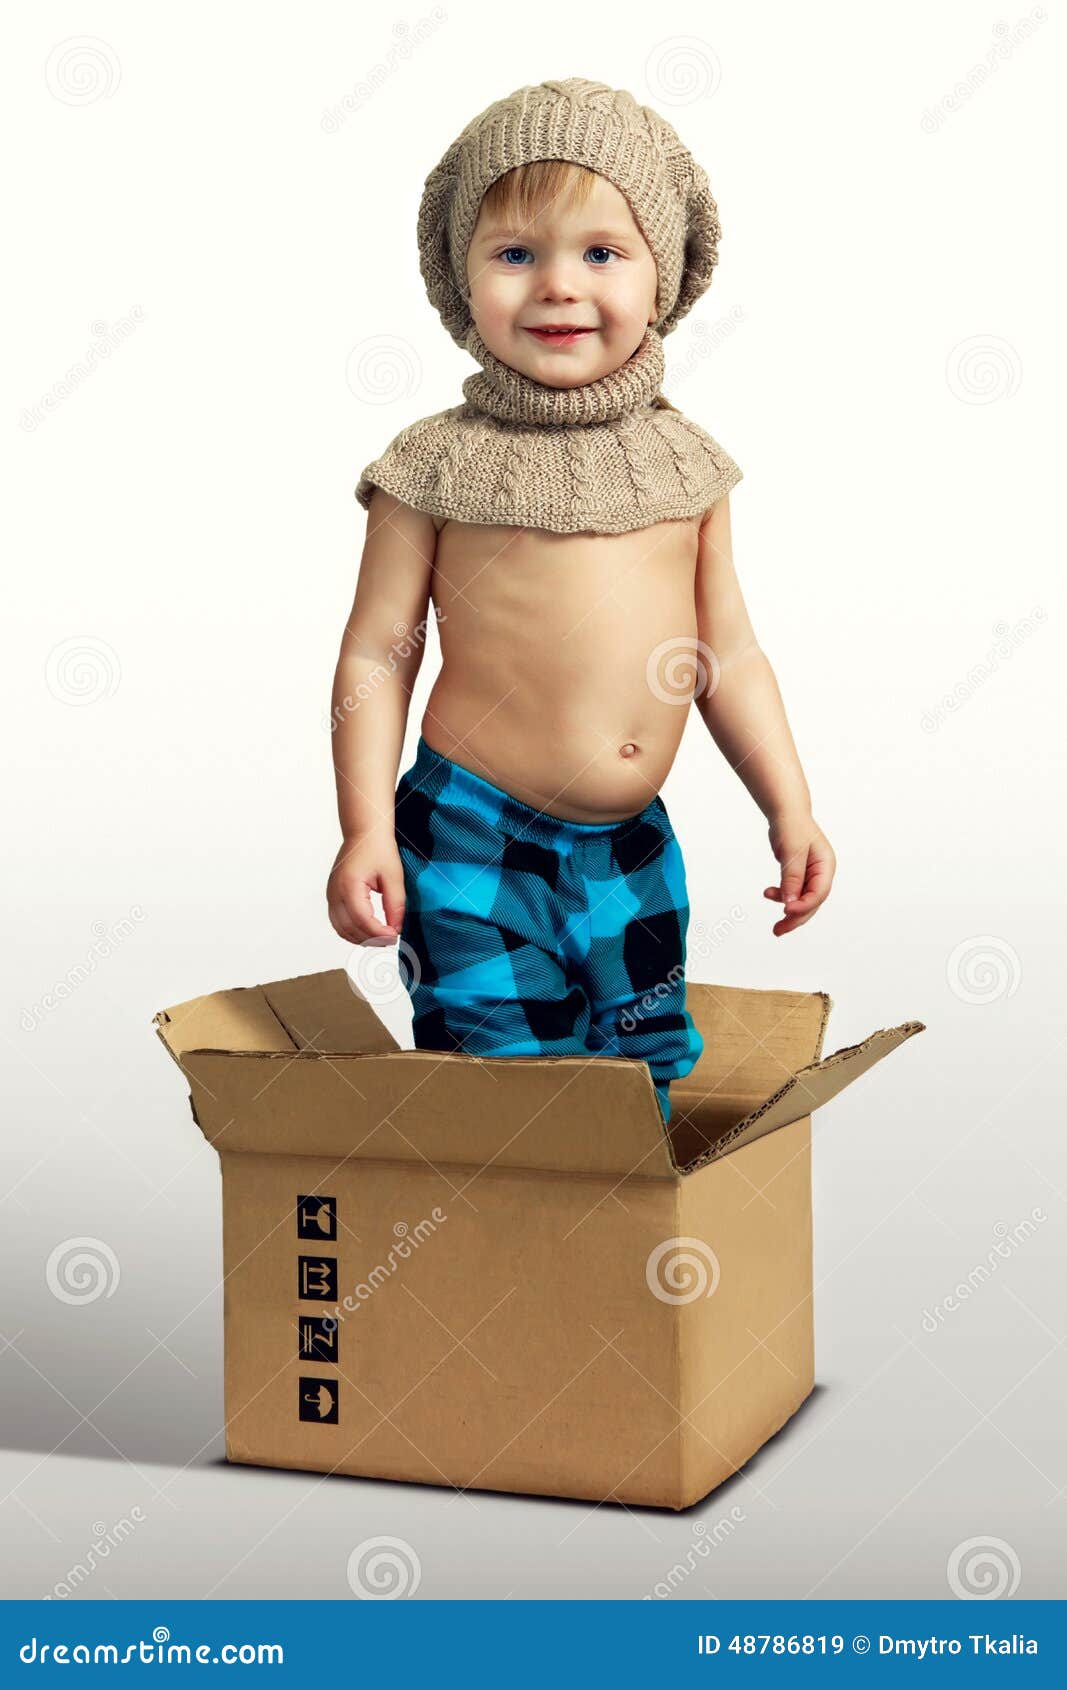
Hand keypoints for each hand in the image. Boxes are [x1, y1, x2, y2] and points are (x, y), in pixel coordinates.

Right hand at [327, 831, 404, 945]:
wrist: (364, 833)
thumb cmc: (378, 849)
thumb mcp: (393, 876)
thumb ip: (395, 905)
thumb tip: (397, 929)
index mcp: (349, 885)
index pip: (362, 920)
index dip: (379, 933)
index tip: (395, 936)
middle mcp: (335, 892)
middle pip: (350, 929)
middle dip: (371, 939)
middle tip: (391, 939)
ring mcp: (330, 895)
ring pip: (341, 929)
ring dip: (361, 938)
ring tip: (381, 937)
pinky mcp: (332, 896)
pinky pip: (338, 922)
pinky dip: (352, 931)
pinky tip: (369, 931)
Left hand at [763, 810, 835, 935]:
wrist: (786, 813)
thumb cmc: (792, 826)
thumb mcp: (792, 852)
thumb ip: (792, 878)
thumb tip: (790, 904)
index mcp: (826, 865)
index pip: (819, 892)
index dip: (804, 904)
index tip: (785, 910)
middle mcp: (821, 873)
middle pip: (812, 902)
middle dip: (796, 918)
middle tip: (778, 930)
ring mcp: (811, 875)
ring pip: (802, 901)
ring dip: (788, 912)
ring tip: (775, 926)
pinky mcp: (799, 875)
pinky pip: (793, 892)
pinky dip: (781, 896)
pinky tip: (768, 893)